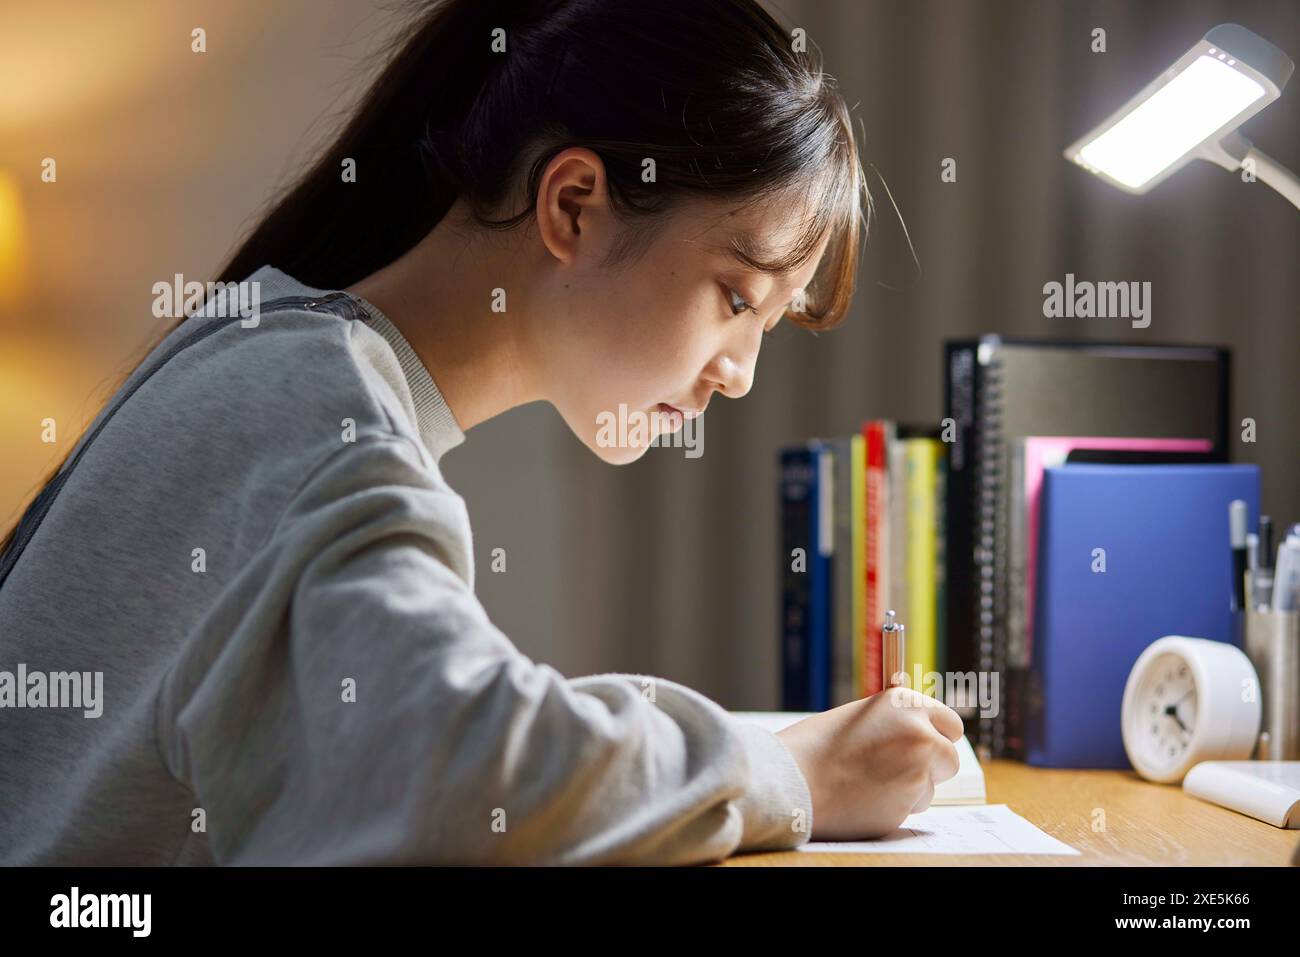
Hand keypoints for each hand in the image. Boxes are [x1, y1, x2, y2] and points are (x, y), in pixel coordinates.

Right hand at [775, 689, 963, 839]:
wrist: (793, 780)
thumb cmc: (817, 747)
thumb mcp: (861, 718)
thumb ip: (895, 722)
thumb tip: (922, 730)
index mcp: (905, 704)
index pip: (950, 724)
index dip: (936, 737)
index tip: (927, 746)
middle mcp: (920, 733)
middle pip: (949, 758)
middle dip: (931, 767)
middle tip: (899, 769)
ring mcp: (918, 769)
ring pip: (931, 787)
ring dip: (910, 789)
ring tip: (869, 781)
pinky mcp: (909, 802)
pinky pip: (912, 807)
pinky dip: (894, 806)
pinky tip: (865, 798)